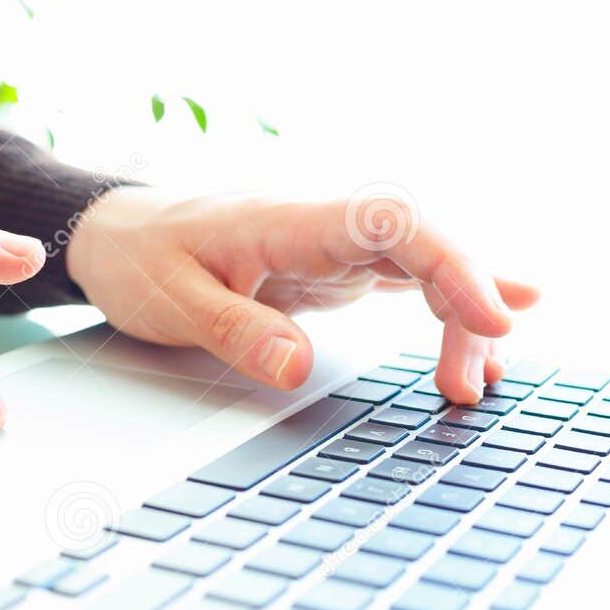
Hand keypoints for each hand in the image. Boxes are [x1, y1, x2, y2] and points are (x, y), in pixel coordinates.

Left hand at [66, 187, 539, 401]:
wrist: (115, 233)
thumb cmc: (140, 258)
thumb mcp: (170, 301)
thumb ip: (235, 330)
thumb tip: (297, 368)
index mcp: (287, 221)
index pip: (393, 225)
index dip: (453, 265)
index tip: (492, 317)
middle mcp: (324, 224)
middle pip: (426, 246)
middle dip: (466, 310)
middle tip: (469, 388)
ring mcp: (336, 244)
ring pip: (426, 264)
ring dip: (461, 317)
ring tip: (475, 383)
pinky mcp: (337, 267)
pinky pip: (409, 277)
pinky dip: (450, 303)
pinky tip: (494, 323)